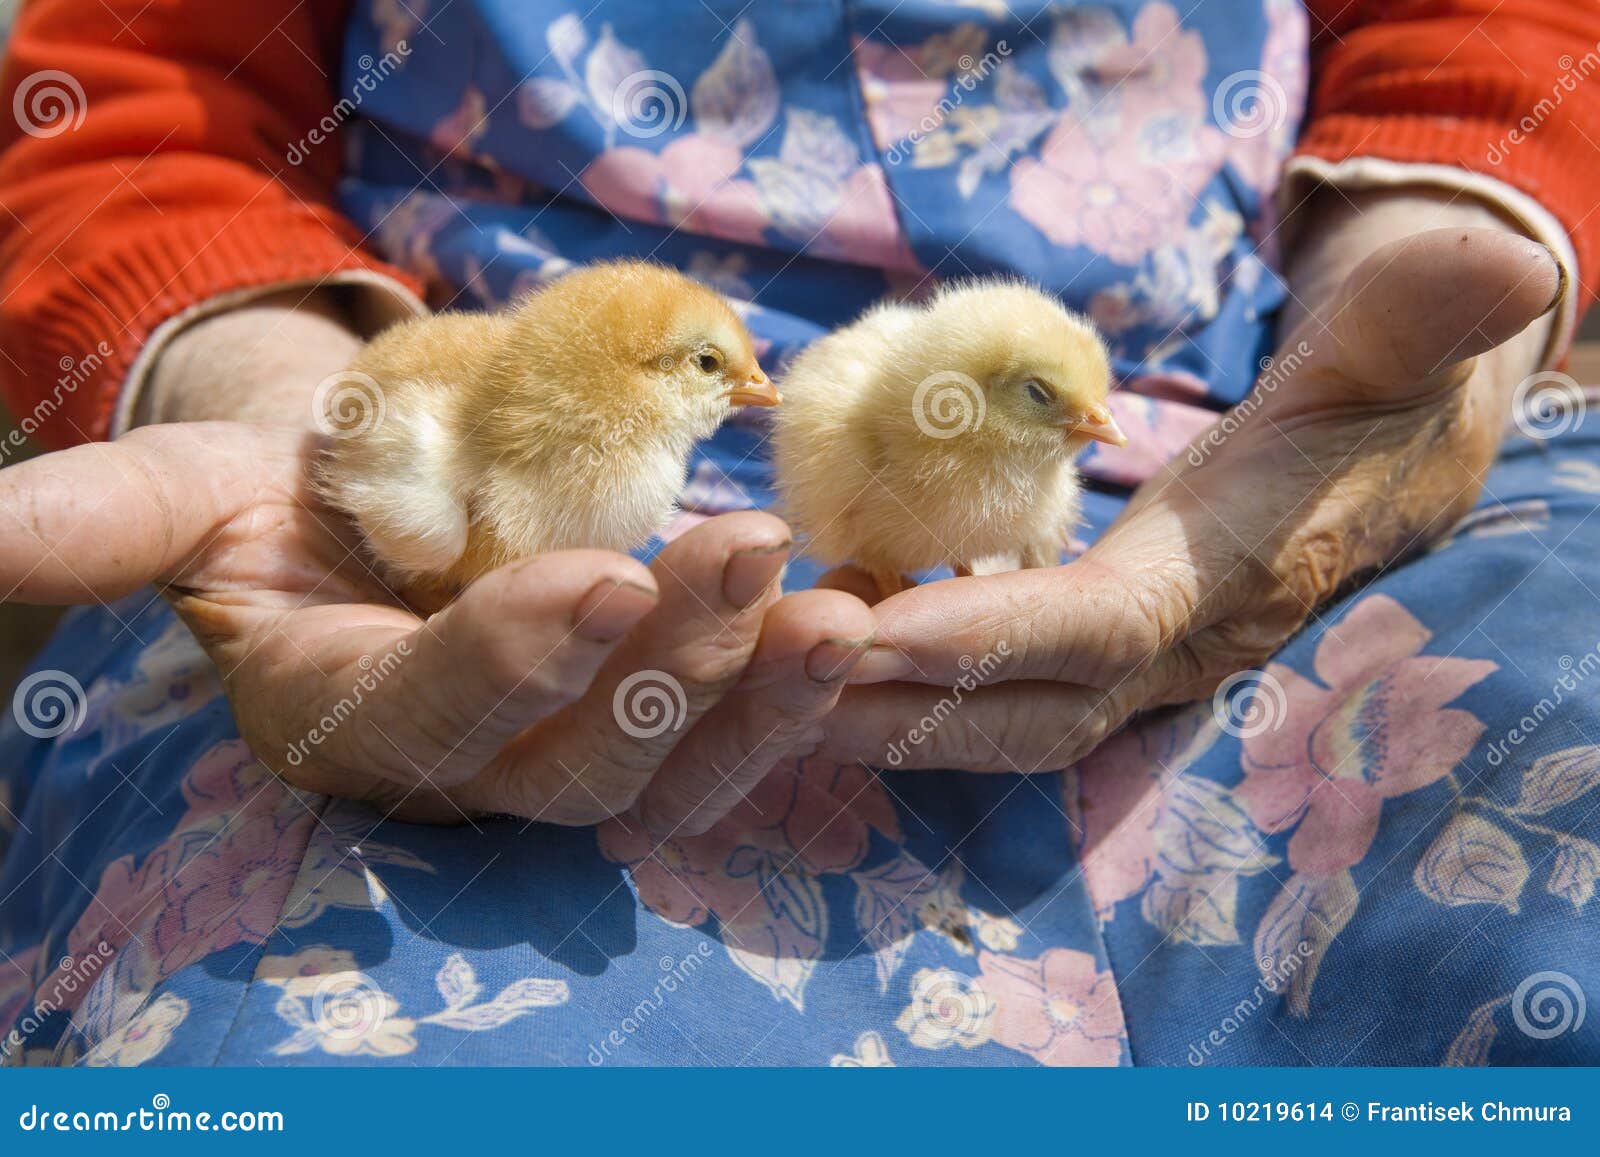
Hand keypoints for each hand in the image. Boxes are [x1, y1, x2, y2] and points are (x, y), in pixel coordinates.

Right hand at [2, 424, 874, 834]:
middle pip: (571, 767)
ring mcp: (570, 757)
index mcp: (346, 721)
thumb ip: (99, 525)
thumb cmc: (277, 494)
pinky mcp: (653, 726)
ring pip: (671, 771)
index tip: (590, 578)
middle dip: (661, 673)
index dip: (505, 663)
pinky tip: (860, 627)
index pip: (424, 719)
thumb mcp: (181, 495)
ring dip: (757, 698)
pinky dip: (793, 695)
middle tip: (745, 561)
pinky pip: (732, 739)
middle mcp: (468, 769)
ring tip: (833, 608)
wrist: (376, 494)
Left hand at [819, 205, 1563, 772]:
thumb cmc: (1380, 397)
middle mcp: (1167, 652)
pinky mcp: (1095, 657)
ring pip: (995, 721)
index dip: (988, 634)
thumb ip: (1426, 310)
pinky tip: (823, 647)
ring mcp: (1129, 670)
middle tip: (766, 670)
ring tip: (762, 676)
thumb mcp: (1401, 340)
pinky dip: (908, 687)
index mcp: (1222, 578)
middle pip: (1022, 709)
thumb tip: (1506, 263)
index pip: (1095, 625)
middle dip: (897, 708)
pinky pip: (993, 693)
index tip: (868, 631)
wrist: (1387, 470)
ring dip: (883, 713)